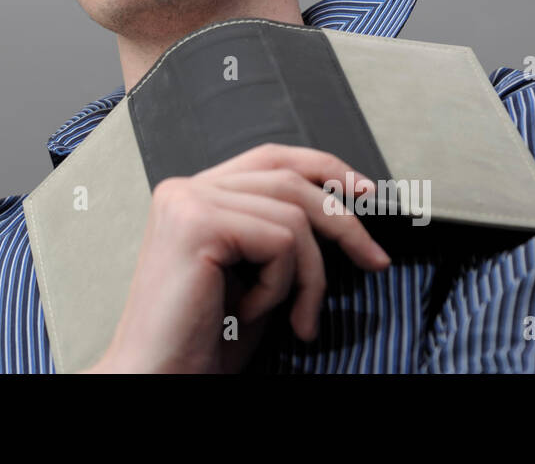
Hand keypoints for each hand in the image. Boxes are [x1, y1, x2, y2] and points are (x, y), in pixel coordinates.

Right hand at [81, 142, 390, 373]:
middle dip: (343, 222)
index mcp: (194, 196)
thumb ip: (279, 237)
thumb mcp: (254, 277)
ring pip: (293, 216)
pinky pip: (280, 242)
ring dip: (309, 276)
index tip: (364, 192)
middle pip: (289, 179)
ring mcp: (189, 201)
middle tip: (375, 262)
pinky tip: (249, 313)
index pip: (270, 158)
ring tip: (294, 318)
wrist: (159, 377)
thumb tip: (344, 213)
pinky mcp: (198, 224)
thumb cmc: (201, 342)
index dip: (322, 168)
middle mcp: (185, 189)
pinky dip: (282, 286)